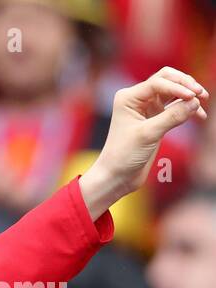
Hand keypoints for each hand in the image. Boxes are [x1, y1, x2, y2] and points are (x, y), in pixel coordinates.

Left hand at [80, 67, 207, 218]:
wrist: (117, 176)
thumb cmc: (124, 155)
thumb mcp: (149, 134)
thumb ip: (172, 117)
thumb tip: (195, 102)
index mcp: (128, 98)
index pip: (158, 82)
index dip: (178, 87)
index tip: (194, 96)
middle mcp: (137, 99)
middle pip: (167, 79)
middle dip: (185, 84)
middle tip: (201, 94)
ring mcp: (147, 108)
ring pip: (173, 91)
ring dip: (189, 94)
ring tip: (203, 101)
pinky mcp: (156, 118)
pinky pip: (176, 106)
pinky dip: (188, 108)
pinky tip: (200, 115)